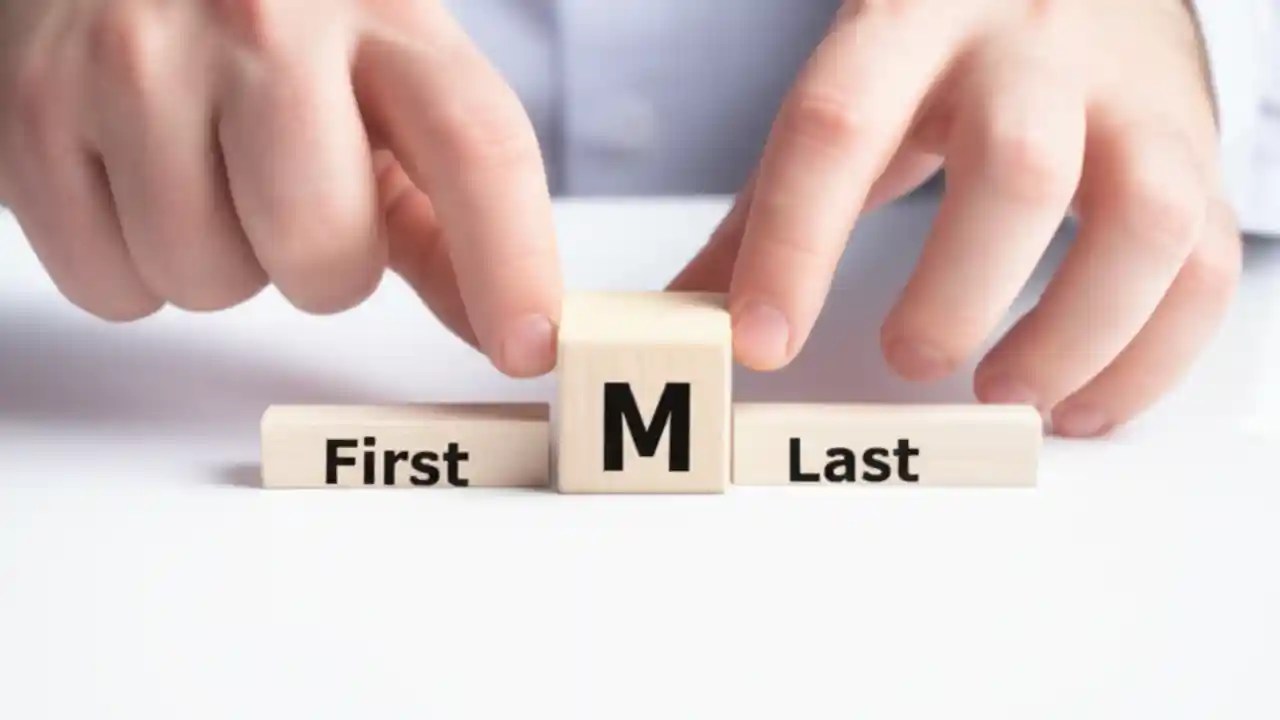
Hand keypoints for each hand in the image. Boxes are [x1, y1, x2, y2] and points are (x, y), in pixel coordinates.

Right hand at [0, 0, 560, 376]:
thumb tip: (511, 326)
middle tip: (292, 198)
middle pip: (324, 252)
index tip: (531, 347)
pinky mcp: (33, 107)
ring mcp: (136, 57)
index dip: (512, 262)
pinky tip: (135, 178)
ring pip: (211, 284)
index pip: (475, 145)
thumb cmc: (271, 26)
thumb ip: (445, 208)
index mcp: (383, 11)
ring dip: (222, 264)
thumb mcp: (382, 80)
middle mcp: (262, 17)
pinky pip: (112, 288)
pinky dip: (133, 267)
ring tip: (205, 170)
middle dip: (322, 267)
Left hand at [673, 0, 1240, 435]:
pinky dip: (1149, 355)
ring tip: (1009, 396)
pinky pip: (1203, 264)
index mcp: (910, 23)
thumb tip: (687, 314)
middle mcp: (1030, 51)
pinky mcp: (1192, 153)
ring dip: (1074, 335)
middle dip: (958, 291)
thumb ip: (772, 203)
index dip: (794, 244)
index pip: (840, 128)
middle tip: (910, 361)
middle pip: (1016, 169)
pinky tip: (1082, 402)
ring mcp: (1128, 100)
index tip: (760, 343)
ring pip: (1143, 220)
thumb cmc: (945, 46)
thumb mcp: (853, 91)